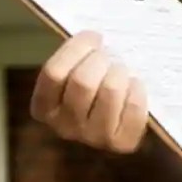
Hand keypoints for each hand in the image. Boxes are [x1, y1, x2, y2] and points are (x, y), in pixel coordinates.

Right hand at [31, 31, 149, 153]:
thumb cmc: (91, 85)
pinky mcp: (121, 144)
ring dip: (119, 72)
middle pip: (82, 81)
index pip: (53, 73)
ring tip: (120, 71)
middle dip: (100, 60)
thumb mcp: (72, 71)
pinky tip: (133, 86)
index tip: (93, 38)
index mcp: (44, 108)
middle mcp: (65, 127)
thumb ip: (74, 57)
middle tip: (107, 57)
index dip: (76, 48)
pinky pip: (133, 106)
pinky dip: (137, 89)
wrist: (115, 121)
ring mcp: (93, 138)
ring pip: (109, 90)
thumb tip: (92, 38)